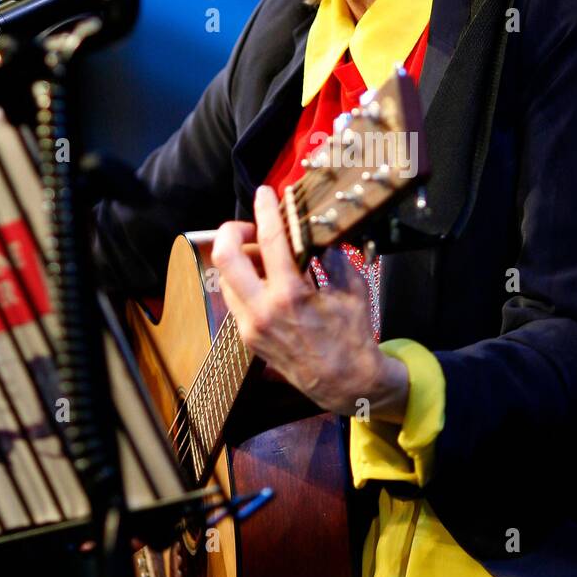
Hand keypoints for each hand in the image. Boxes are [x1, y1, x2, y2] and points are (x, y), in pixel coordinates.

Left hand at [210, 185, 408, 420]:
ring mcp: (250, 325)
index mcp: (290, 295)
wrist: (343, 383)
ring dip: (238, 258)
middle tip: (252, 226)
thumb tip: (319, 232)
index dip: (264, 210)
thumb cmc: (351, 336)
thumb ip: (333, 258)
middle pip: (225, 256)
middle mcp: (262, 310)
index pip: (268, 240)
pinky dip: (243, 280)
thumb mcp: (352, 290)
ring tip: (262, 254)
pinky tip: (264, 277)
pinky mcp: (247, 337)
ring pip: (224, 277)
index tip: (265, 193)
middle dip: (233, 230)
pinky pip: (234, 297)